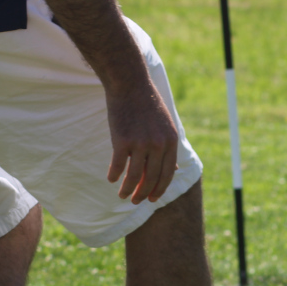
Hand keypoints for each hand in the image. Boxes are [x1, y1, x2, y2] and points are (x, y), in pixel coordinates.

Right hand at [105, 80, 178, 203]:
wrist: (129, 84)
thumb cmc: (147, 104)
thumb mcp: (167, 125)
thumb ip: (170, 147)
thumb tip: (174, 169)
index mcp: (171, 142)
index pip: (168, 174)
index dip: (160, 189)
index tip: (152, 199)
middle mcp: (158, 145)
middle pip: (151, 178)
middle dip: (143, 194)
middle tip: (136, 202)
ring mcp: (140, 143)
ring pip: (134, 176)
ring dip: (128, 190)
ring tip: (123, 196)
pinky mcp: (122, 140)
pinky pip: (118, 166)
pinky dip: (114, 175)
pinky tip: (112, 180)